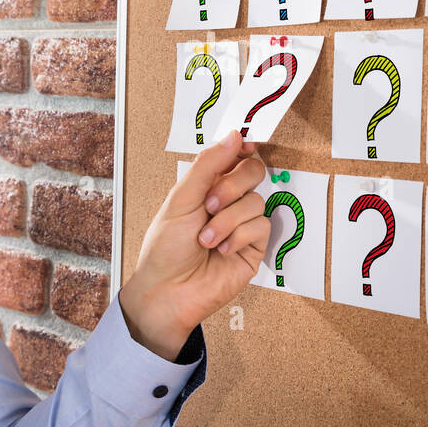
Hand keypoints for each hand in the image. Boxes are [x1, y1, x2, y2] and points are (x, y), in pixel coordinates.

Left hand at [119, 128, 269, 359]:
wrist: (168, 291)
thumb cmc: (165, 248)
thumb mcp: (181, 199)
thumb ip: (208, 165)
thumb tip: (235, 135)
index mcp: (207, 186)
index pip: (234, 156)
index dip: (242, 148)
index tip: (245, 145)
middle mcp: (228, 202)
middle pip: (253, 172)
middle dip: (232, 186)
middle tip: (210, 204)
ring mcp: (243, 225)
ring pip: (256, 201)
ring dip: (228, 220)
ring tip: (206, 239)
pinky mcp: (255, 248)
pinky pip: (262, 227)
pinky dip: (238, 237)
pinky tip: (221, 250)